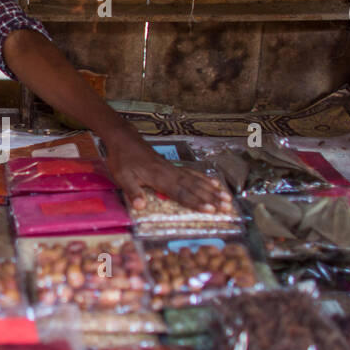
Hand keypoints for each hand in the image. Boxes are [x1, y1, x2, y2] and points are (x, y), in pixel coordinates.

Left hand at [102, 131, 223, 211]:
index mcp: (159, 178)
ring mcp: (174, 169)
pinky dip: (204, 179)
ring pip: (197, 181)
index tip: (210, 210)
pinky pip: (192, 173)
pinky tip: (214, 183)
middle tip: (227, 207)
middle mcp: (171, 173)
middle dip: (211, 198)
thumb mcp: (122, 176)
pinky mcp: (173, 166)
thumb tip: (140, 206)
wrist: (125, 140)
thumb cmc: (123, 159)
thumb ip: (132, 191)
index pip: (181, 193)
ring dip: (212, 191)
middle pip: (194, 188)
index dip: (196, 202)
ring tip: (227, 198)